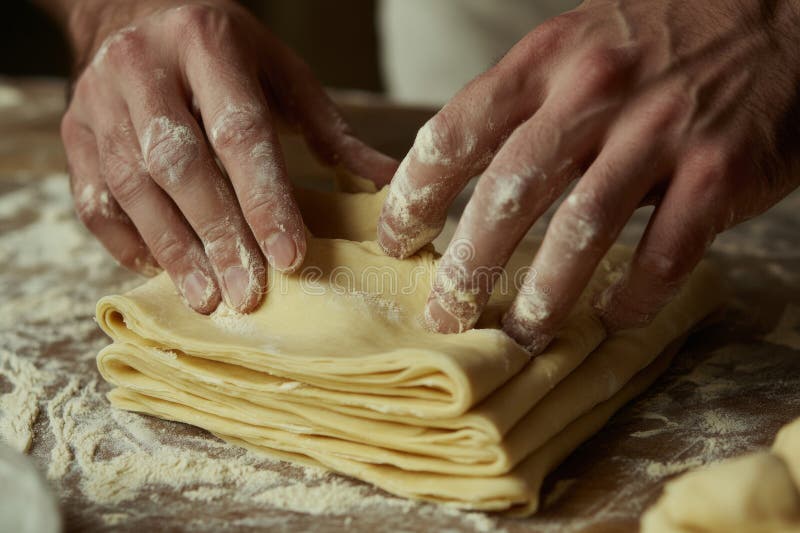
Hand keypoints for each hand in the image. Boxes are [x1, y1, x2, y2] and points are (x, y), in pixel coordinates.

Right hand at [62, 0, 396, 312]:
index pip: (239, 132)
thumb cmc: (222, 51)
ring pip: (133, 187)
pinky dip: (128, 242)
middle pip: (180, 165)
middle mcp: (143, 67)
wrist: (132, 11)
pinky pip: (93, 199)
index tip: (289, 256)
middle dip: (218, 237)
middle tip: (247, 293)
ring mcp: (98, 100)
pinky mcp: (73, 131)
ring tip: (209, 298)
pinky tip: (161, 271)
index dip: (265, 199)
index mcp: (206, 43)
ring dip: (174, 250)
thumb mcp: (279, 71)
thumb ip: (328, 127)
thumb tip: (385, 180)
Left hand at [377, 0, 799, 351]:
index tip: (395, 240)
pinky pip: (666, 249)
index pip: (457, 131)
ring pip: (582, 227)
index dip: (415, 194)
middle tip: (445, 313)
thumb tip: (460, 177)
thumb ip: (524, 106)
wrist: (775, 8)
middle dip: (469, 264)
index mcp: (548, 59)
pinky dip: (634, 294)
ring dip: (544, 295)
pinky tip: (611, 316)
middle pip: (509, 191)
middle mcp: (596, 91)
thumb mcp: (577, 46)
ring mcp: (661, 129)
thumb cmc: (659, 37)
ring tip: (520, 335)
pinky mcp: (720, 169)